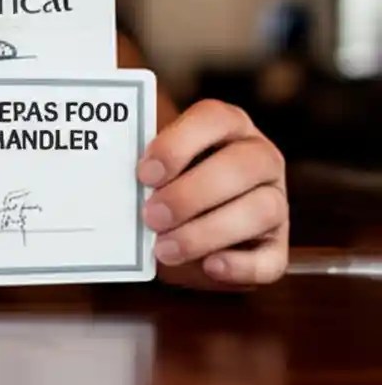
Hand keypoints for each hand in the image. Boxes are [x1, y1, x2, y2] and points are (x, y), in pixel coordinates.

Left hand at [138, 100, 288, 289]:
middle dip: (192, 194)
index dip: (179, 144)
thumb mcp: (152, 169)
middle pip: (242, 166)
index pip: (213, 119)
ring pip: (261, 210)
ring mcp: (275, 201)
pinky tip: (210, 266)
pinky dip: (242, 266)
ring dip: (208, 232)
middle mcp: (260, 158)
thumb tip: (107, 178)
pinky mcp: (277, 246)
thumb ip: (142, 168)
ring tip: (165, 248)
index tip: (144, 174)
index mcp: (228, 127)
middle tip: (151, 217)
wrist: (178, 225)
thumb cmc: (161, 185)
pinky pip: (272, 259)